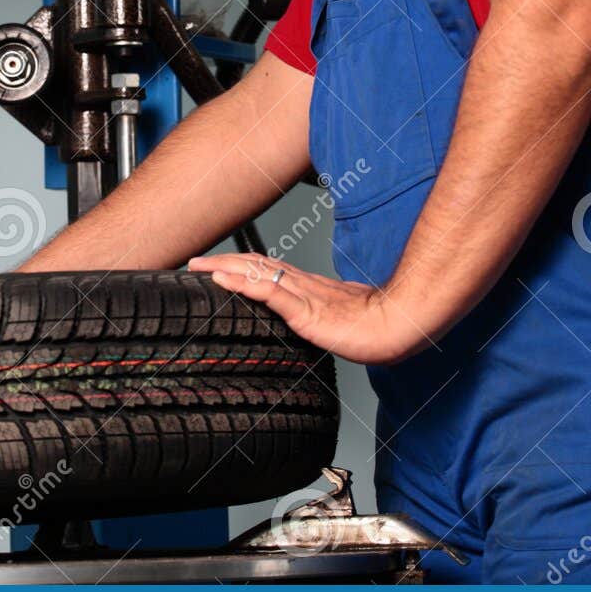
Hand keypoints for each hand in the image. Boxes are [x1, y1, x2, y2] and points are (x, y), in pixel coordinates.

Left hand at [187, 253, 428, 365]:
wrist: (397, 328)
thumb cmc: (377, 327)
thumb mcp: (339, 319)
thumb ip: (320, 316)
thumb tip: (310, 321)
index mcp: (308, 288)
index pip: (266, 270)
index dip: (238, 266)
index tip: (214, 267)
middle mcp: (302, 285)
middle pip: (254, 266)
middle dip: (221, 263)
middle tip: (193, 263)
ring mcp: (303, 295)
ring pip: (256, 274)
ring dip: (223, 269)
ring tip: (199, 267)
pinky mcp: (306, 309)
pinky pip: (269, 292)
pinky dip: (243, 283)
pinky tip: (224, 280)